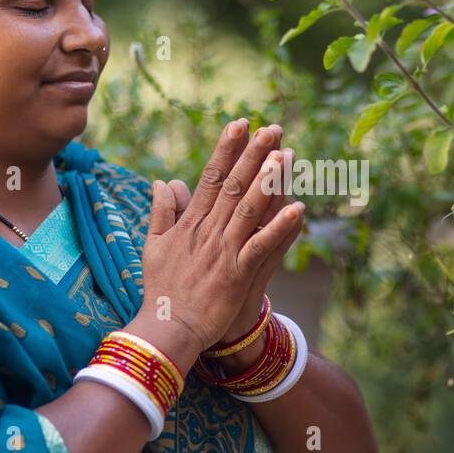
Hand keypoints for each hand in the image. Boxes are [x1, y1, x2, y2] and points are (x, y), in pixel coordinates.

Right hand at [140, 120, 304, 354]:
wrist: (166, 329)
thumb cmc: (162, 289)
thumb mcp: (155, 245)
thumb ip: (162, 212)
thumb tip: (163, 181)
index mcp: (191, 223)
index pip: (211, 177)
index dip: (227, 150)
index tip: (240, 124)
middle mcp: (208, 231)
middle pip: (234, 186)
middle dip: (254, 155)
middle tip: (272, 129)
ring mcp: (223, 252)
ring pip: (249, 210)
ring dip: (268, 183)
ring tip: (285, 156)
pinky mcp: (236, 275)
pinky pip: (261, 247)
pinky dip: (280, 229)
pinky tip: (299, 210)